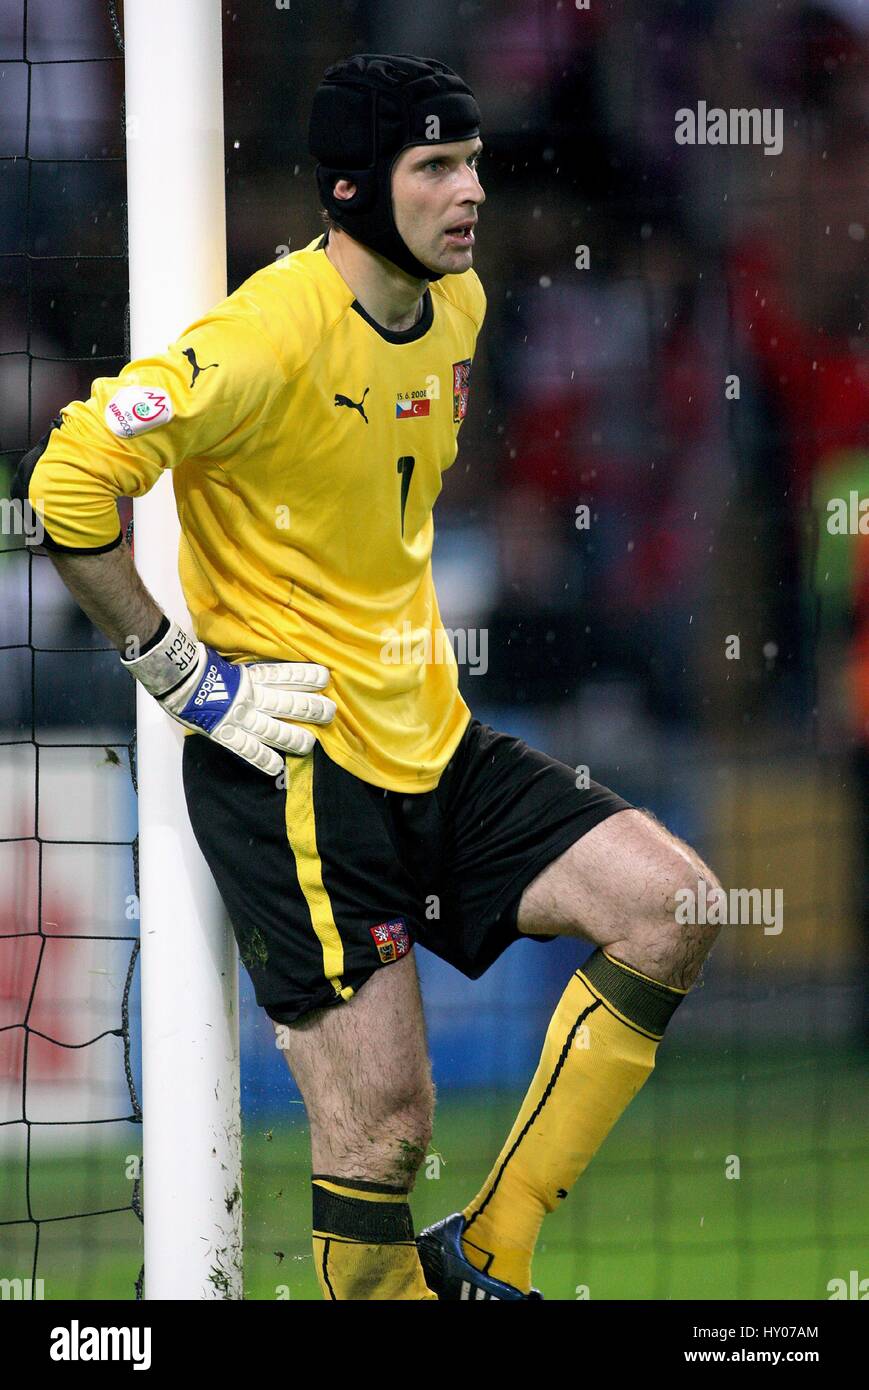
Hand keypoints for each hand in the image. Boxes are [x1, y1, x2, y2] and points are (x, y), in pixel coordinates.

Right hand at [122, 618, 334, 775]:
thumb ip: (245, 665)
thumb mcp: (227, 658)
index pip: (285, 675)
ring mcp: (239, 717)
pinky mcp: (225, 733)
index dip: (306, 677)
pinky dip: (262, 759)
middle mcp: (251, 697)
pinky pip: (246, 749)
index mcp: (251, 676)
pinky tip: (277, 767)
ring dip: (294, 737)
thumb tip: (256, 655)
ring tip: (310, 744)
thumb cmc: (198, 663)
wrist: (173, 677)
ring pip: (273, 729)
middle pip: (288, 703)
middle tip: (330, 712)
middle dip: (311, 709)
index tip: (326, 678)